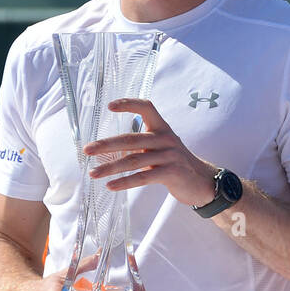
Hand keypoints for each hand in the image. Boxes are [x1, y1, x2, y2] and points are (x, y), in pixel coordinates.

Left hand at [81, 98, 217, 206]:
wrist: (202, 181)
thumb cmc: (176, 163)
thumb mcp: (163, 146)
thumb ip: (142, 143)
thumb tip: (109, 147)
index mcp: (162, 128)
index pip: (147, 107)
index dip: (129, 104)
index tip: (110, 106)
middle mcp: (166, 139)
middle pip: (131, 139)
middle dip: (106, 144)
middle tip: (87, 149)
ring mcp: (169, 156)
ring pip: (133, 160)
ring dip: (110, 167)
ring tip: (94, 173)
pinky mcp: (170, 173)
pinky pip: (143, 177)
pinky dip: (125, 182)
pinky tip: (111, 186)